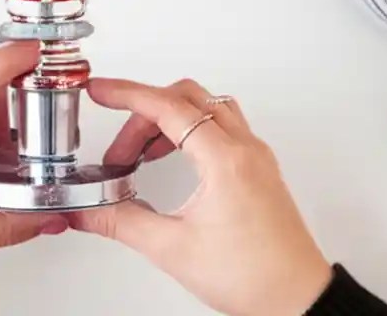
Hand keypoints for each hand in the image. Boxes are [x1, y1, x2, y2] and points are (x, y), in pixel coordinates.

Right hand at [68, 78, 332, 315]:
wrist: (297, 299)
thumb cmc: (255, 277)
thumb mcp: (173, 250)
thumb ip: (123, 223)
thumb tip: (89, 210)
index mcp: (226, 160)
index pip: (168, 107)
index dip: (128, 94)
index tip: (102, 91)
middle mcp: (245, 150)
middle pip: (186, 100)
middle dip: (143, 114)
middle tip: (118, 146)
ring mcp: (256, 157)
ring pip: (207, 109)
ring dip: (170, 119)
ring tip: (140, 150)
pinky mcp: (259, 169)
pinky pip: (222, 127)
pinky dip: (190, 131)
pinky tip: (172, 156)